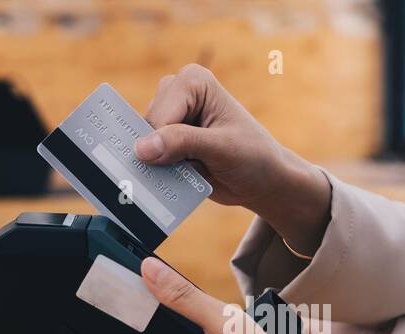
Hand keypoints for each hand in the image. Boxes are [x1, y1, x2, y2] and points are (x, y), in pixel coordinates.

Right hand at [134, 64, 330, 252]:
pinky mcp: (166, 140)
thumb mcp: (222, 149)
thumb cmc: (253, 157)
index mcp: (193, 81)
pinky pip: (147, 158)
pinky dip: (160, 172)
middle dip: (164, 153)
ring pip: (142, 144)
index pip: (160, 114)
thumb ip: (182, 143)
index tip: (196, 157)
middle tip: (196, 163)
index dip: (167, 142)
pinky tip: (183, 177)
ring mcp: (170, 118)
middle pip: (146, 128)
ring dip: (162, 164)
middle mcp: (177, 93)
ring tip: (193, 169)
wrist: (263, 181)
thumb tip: (141, 148)